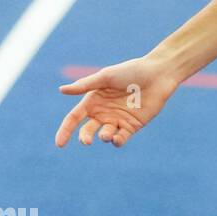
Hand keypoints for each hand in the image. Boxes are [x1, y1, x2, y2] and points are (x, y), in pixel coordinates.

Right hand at [55, 56, 179, 147]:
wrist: (157, 74)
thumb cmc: (130, 71)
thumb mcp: (105, 77)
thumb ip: (85, 85)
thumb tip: (61, 90)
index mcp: (93, 100)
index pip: (74, 118)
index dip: (65, 131)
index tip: (59, 144)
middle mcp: (103, 112)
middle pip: (88, 130)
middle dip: (85, 137)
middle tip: (86, 141)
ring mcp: (117, 120)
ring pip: (104, 135)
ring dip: (103, 137)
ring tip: (106, 134)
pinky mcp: (132, 126)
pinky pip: (121, 138)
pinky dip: (117, 141)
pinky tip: (116, 138)